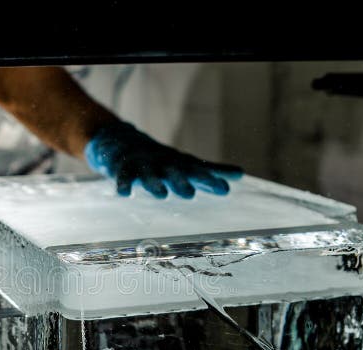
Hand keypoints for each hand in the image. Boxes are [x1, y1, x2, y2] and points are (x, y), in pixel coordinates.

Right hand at [84, 121, 242, 198]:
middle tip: (190, 194)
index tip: (224, 190)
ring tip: (161, 194)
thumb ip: (211, 172)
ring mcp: (142, 164)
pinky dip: (123, 183)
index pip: (197, 171)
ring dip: (154, 183)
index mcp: (179, 163)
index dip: (210, 180)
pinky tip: (125, 193)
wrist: (123, 141)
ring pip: (148, 173)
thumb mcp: (186, 163)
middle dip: (181, 181)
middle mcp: (162, 162)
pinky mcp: (123, 168)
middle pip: (173, 171)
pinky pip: (122, 176)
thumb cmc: (161, 159)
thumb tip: (240, 175)